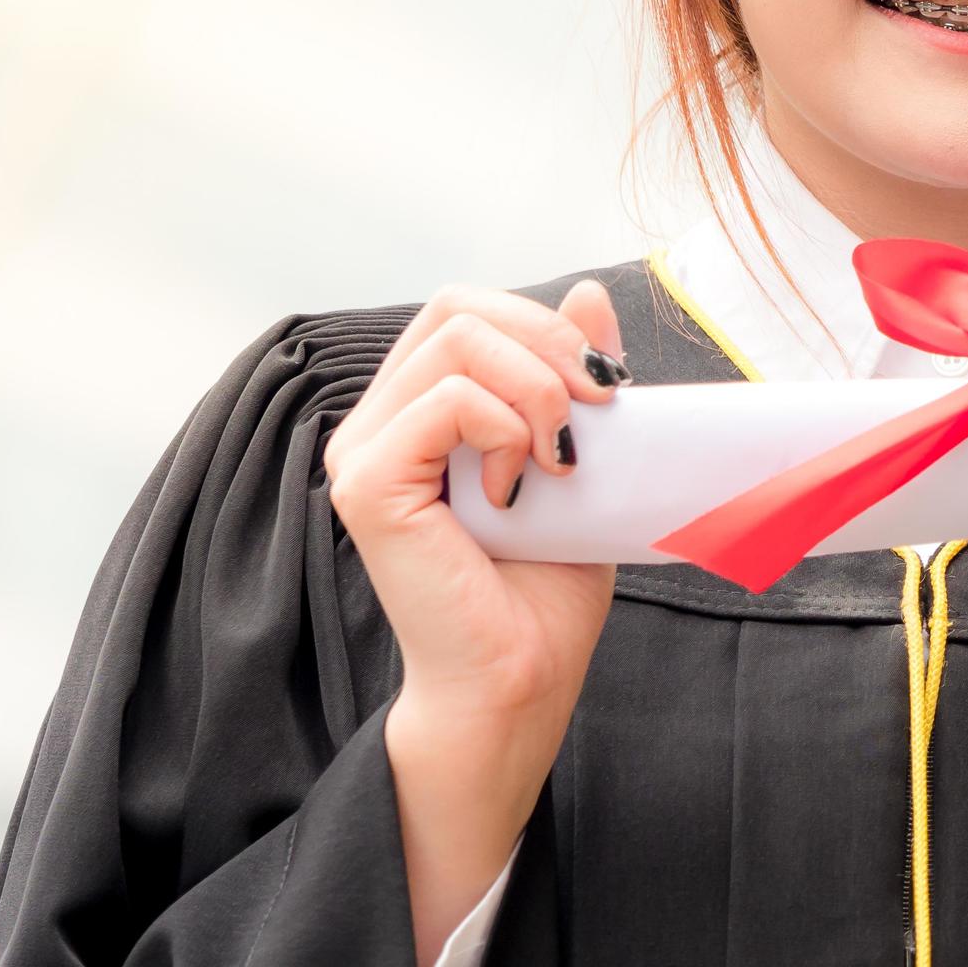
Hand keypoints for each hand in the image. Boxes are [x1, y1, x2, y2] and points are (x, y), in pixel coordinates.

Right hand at [322, 278, 630, 725]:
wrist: (522, 677)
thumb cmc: (545, 582)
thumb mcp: (580, 454)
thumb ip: (571, 376)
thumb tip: (585, 291)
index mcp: (417, 409)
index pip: (466, 309)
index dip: (542, 325)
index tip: (606, 387)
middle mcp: (377, 422)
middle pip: (457, 307)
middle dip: (546, 341)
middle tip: (598, 408)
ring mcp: (361, 451)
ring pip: (456, 341)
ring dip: (535, 388)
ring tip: (558, 463)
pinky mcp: (366, 485)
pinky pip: (445, 402)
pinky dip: (504, 429)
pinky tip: (515, 493)